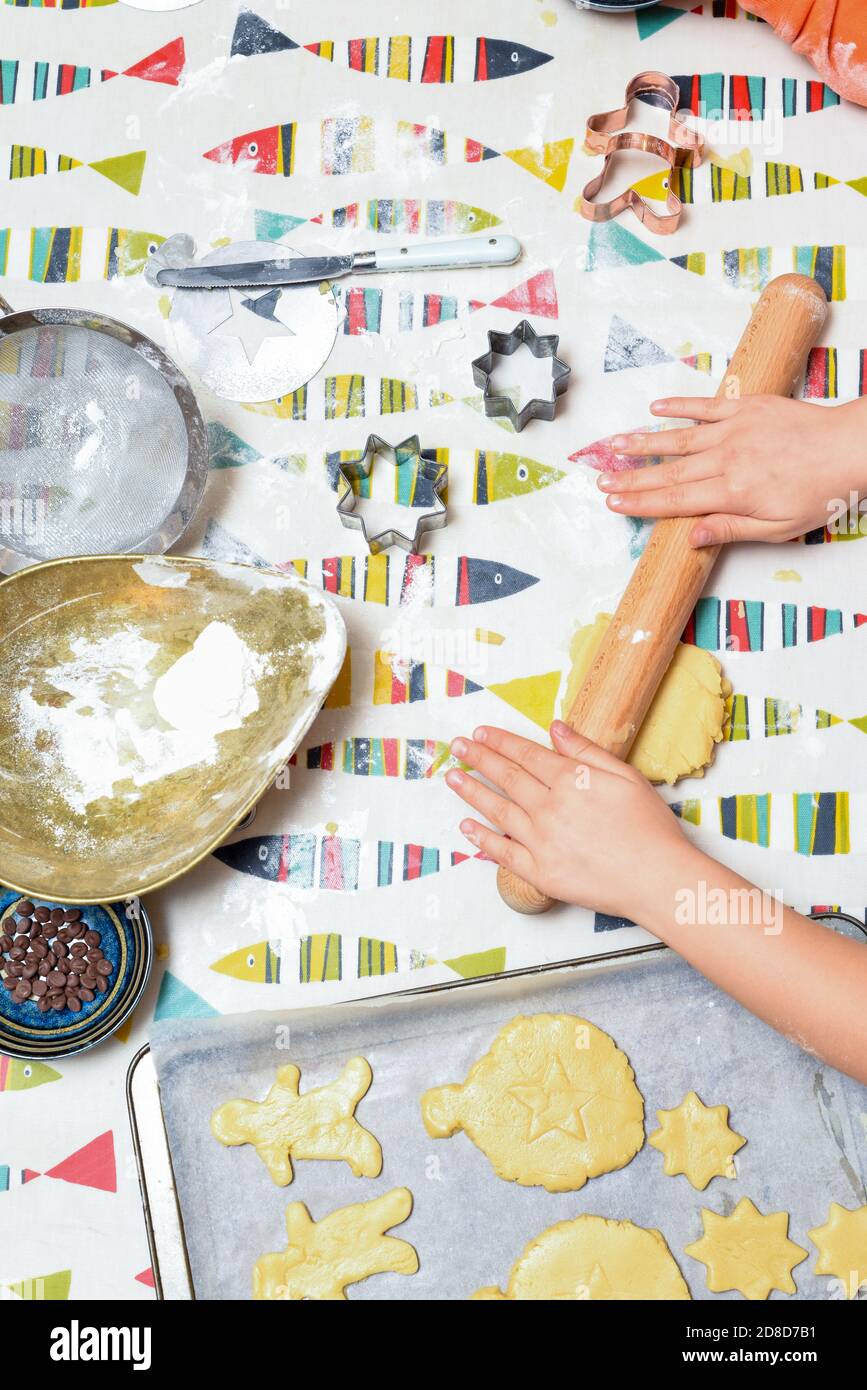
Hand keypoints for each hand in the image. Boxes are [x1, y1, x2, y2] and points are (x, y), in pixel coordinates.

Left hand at [445, 721, 693, 918]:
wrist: (657, 879)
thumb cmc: (649, 828)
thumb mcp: (626, 776)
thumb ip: (587, 751)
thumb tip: (556, 728)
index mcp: (571, 781)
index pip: (527, 755)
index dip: (501, 742)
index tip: (481, 732)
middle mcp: (550, 808)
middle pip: (507, 777)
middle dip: (479, 758)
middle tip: (457, 746)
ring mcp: (541, 842)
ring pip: (498, 811)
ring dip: (472, 792)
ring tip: (452, 778)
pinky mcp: (540, 873)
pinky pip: (503, 853)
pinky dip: (482, 839)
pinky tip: (466, 827)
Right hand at [597, 395, 866, 545]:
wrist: (850, 448)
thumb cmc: (821, 491)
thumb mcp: (779, 528)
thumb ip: (731, 530)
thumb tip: (691, 537)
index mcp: (731, 492)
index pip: (674, 500)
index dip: (639, 503)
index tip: (613, 503)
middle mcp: (725, 459)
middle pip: (667, 472)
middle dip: (630, 478)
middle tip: (600, 480)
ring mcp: (733, 430)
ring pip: (678, 438)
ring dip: (643, 442)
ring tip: (614, 445)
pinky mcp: (746, 407)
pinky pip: (705, 406)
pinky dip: (679, 406)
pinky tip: (655, 408)